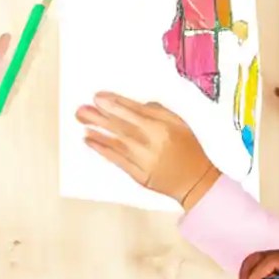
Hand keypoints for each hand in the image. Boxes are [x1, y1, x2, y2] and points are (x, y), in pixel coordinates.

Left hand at [77, 93, 219, 205]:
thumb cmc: (190, 150)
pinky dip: (101, 149)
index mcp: (162, 128)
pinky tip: (90, 140)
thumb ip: (158, 112)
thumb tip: (137, 105)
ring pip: (116, 142)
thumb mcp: (180, 124)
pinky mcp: (138, 175)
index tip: (98, 97)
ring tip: (83, 121)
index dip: (114, 103)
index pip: (133, 112)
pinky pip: (116, 160)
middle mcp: (151, 143)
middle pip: (121, 126)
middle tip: (82, 109)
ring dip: (97, 131)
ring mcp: (143, 160)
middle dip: (99, 116)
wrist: (196, 181)